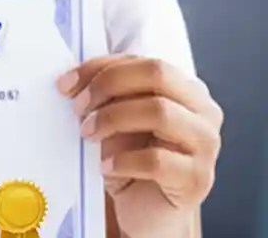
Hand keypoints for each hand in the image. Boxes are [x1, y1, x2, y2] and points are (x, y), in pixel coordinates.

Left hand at [58, 55, 222, 237]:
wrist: (147, 210)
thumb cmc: (131, 160)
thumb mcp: (114, 121)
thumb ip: (104, 98)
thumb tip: (72, 83)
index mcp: (184, 89)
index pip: (142, 61)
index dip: (99, 68)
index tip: (66, 84)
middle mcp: (202, 111)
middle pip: (157, 75)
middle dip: (108, 86)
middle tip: (78, 107)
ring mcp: (205, 145)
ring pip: (160, 112)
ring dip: (113, 119)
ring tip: (89, 134)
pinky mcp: (197, 179)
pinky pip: (158, 160)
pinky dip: (123, 160)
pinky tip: (106, 166)